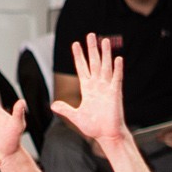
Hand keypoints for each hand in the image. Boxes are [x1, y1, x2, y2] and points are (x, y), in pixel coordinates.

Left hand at [49, 33, 129, 148]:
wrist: (106, 135)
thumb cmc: (94, 127)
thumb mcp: (76, 116)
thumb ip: (65, 109)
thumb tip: (53, 105)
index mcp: (88, 89)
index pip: (82, 68)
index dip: (78, 56)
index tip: (75, 44)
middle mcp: (97, 86)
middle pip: (94, 63)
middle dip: (91, 49)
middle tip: (90, 35)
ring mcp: (107, 88)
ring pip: (105, 67)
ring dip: (105, 54)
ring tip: (104, 41)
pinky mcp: (115, 94)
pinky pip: (116, 79)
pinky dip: (117, 69)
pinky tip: (118, 59)